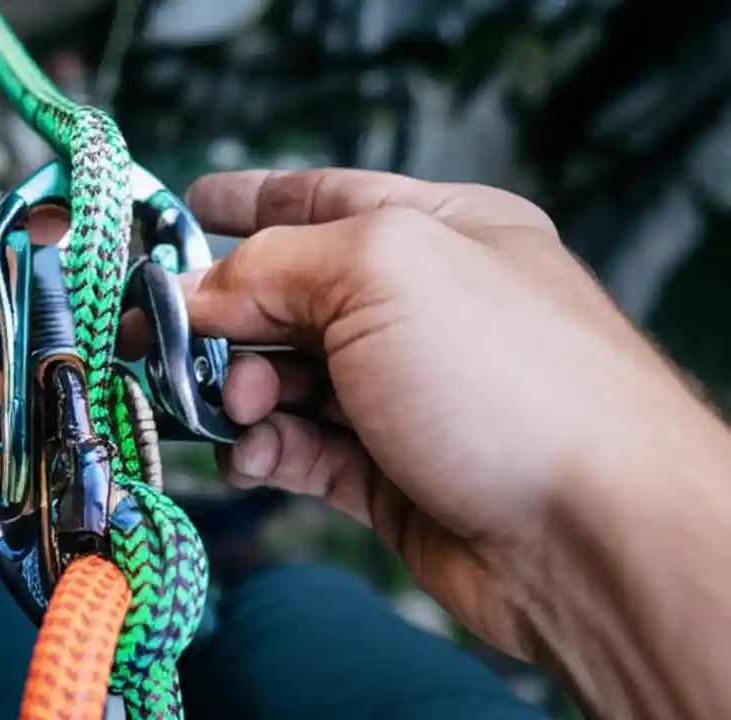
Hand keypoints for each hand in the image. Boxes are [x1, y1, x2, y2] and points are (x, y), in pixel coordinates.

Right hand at [183, 169, 730, 716]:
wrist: (586, 536)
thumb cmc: (507, 379)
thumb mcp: (380, 271)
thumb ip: (271, 266)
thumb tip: (193, 294)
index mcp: (437, 232)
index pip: (323, 200)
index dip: (249, 202)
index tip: (185, 206)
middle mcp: (420, 310)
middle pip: (289, 298)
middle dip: (225, 317)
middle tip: (165, 340)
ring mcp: (402, 396)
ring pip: (283, 380)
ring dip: (241, 392)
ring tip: (234, 409)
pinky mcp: (385, 474)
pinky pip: (297, 449)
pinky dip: (263, 450)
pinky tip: (253, 456)